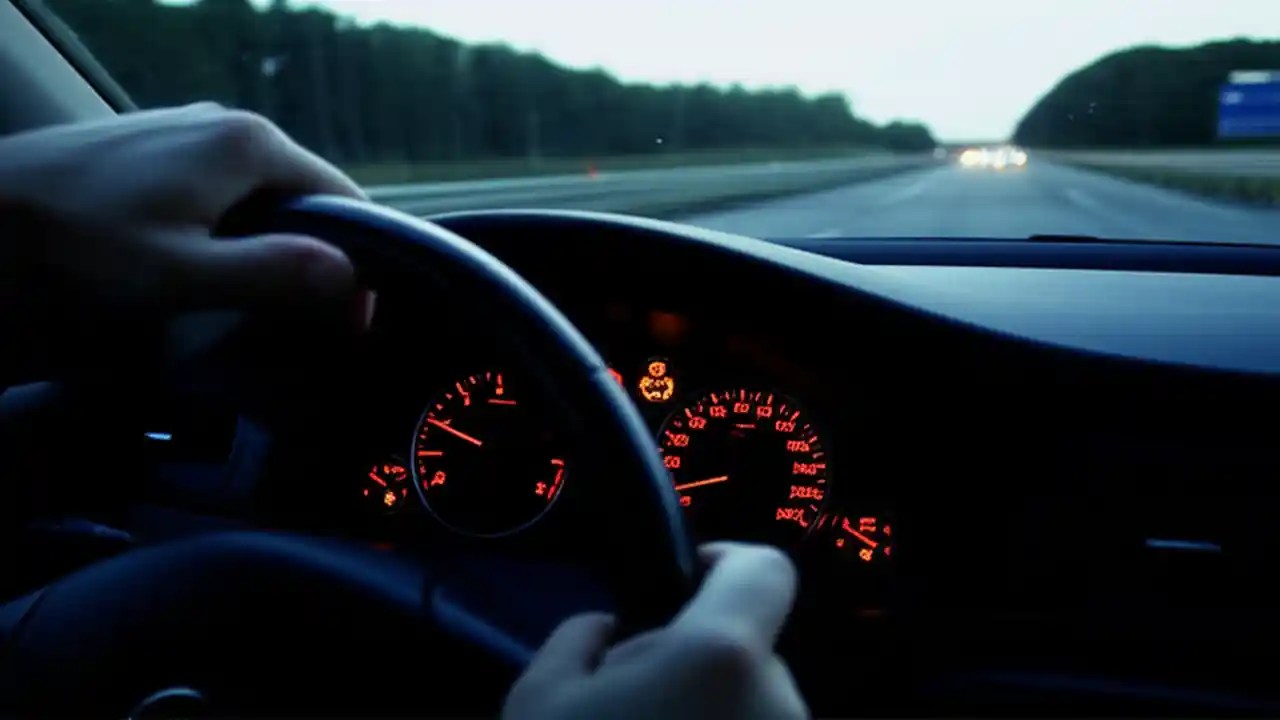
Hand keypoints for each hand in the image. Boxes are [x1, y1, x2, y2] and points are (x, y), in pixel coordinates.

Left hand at [0, 103, 368, 380]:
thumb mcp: (178, 278)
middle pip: (306, 203)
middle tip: (290, 327)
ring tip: (240, 310)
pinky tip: (195, 278)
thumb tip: (353, 282)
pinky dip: (226, 239)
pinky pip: (220, 198)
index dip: (358, 268)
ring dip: (265, 255)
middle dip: (310, 262)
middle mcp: (226, 125)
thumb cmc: (64, 251)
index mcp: (250, 145)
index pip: (348, 203)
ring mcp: (185, 134)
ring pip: (261, 202)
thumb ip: (273, 275)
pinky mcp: (153, 153)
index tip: (347, 325)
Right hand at [503, 542, 808, 719]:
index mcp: (722, 655)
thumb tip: (604, 631)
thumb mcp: (541, 697)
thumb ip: (578, 638)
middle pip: (745, 646)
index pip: (765, 569)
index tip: (684, 581)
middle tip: (631, 697)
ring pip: (750, 698)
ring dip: (707, 703)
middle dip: (694, 658)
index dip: (724, 561)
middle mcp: (779, 698)